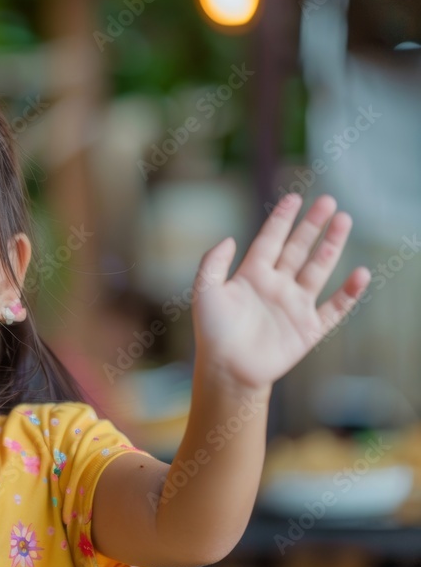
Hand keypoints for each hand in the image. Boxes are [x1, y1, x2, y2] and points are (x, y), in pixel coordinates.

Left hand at [191, 194, 370, 389]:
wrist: (227, 369)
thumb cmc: (213, 332)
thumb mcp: (205, 292)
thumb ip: (213, 263)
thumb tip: (230, 238)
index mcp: (251, 275)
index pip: (270, 240)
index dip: (282, 219)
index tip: (294, 197)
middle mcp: (275, 286)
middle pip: (298, 249)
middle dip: (312, 225)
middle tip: (327, 201)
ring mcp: (294, 305)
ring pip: (317, 269)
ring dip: (331, 246)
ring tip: (344, 220)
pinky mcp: (308, 328)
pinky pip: (334, 308)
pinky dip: (348, 292)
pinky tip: (360, 273)